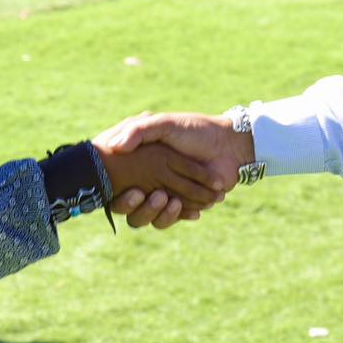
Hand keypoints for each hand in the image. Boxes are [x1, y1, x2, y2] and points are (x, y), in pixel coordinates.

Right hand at [96, 112, 250, 228]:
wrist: (227, 144)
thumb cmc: (194, 130)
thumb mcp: (164, 124)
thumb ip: (138, 130)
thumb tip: (115, 147)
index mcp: (138, 164)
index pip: (117, 187)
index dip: (122, 195)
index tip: (134, 191)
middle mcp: (146, 182)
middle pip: (130, 209)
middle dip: (140, 208)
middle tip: (155, 196)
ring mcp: (164, 195)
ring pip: (149, 218)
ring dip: (160, 213)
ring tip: (173, 201)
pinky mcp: (183, 205)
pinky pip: (171, 218)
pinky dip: (178, 215)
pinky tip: (184, 207)